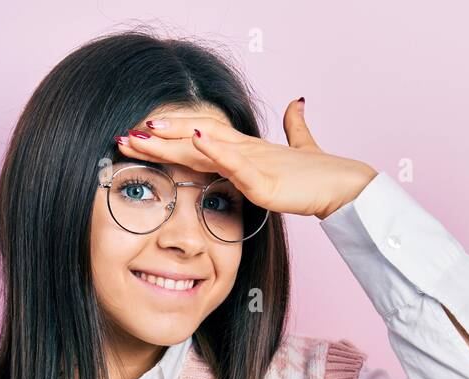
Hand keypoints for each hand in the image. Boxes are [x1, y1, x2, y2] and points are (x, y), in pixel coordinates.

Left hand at [115, 99, 377, 220]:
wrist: (345, 185)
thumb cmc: (320, 173)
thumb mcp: (301, 148)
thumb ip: (295, 127)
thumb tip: (298, 102)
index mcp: (246, 149)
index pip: (197, 140)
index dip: (167, 138)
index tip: (138, 137)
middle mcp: (244, 150)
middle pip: (192, 141)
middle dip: (157, 141)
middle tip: (123, 137)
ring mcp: (253, 162)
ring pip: (206, 147)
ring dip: (174, 140)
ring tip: (146, 131)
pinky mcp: (264, 179)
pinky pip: (237, 163)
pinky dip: (216, 150)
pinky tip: (196, 138)